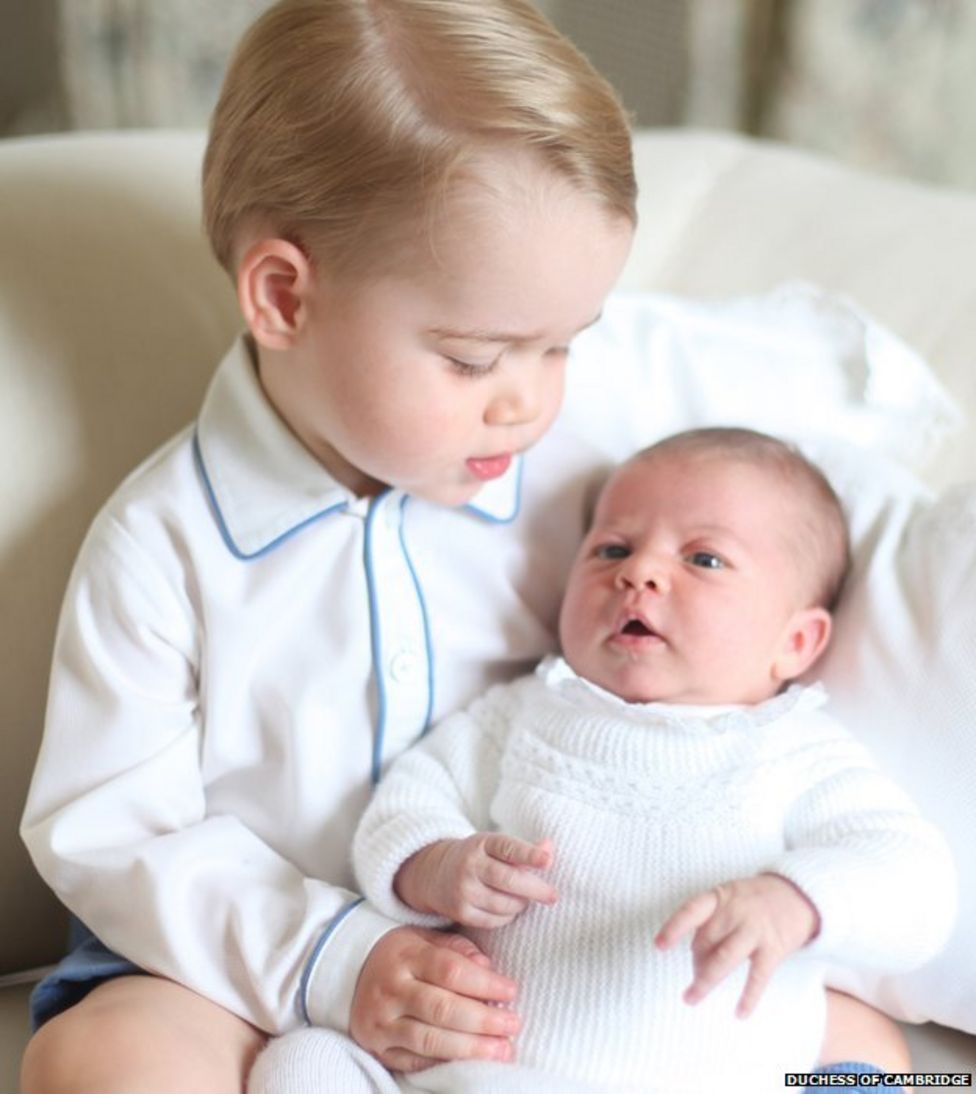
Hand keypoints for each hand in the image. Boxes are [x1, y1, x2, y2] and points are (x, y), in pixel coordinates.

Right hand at [350, 926, 520, 1071]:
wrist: (349, 972)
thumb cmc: (400, 954)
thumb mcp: (424, 938)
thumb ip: (457, 949)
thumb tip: (488, 969)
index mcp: (405, 955)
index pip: (450, 970)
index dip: (484, 983)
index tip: (511, 991)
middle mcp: (390, 989)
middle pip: (443, 1008)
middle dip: (484, 1020)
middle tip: (513, 1025)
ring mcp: (381, 1022)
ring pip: (430, 1039)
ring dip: (471, 1048)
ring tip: (502, 1050)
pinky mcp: (378, 1047)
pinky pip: (416, 1060)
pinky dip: (446, 1062)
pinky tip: (470, 1062)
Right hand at [395, 834, 556, 928]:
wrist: (436, 873)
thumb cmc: (478, 858)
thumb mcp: (495, 846)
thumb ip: (523, 849)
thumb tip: (549, 847)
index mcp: (482, 843)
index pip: (508, 847)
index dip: (529, 854)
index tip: (548, 861)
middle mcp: (470, 865)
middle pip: (509, 880)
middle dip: (536, 889)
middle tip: (553, 896)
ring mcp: (464, 889)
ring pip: (504, 904)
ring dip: (521, 904)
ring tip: (524, 899)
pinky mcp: (460, 912)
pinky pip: (494, 921)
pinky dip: (507, 917)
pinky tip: (508, 910)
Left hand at [654, 873, 819, 1017]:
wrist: (797, 894)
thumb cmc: (752, 900)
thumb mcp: (728, 898)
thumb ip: (711, 921)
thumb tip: (694, 957)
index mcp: (720, 897)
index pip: (691, 911)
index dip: (674, 928)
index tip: (659, 946)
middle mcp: (735, 912)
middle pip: (705, 942)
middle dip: (695, 962)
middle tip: (695, 977)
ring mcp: (755, 930)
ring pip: (724, 959)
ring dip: (705, 981)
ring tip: (691, 998)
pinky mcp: (774, 948)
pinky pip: (758, 976)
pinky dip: (748, 997)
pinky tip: (739, 1013)